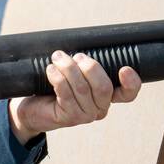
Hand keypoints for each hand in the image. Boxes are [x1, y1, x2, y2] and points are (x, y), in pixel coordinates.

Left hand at [8, 52, 141, 144]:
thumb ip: (85, 63)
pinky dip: (58, 78)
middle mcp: (100, 108)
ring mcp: (85, 116)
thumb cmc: (55, 87)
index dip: (131, 83)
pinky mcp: (68, 118)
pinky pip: (65, 94)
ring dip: (69, 68)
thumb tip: (85, 46)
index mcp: (108, 97)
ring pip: (82, 89)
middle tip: (76, 56)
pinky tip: (51, 69)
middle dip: (89, 67)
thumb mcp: (75, 72)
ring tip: (58, 57)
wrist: (32, 108)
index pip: (128, 94)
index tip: (124, 68)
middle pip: (103, 87)